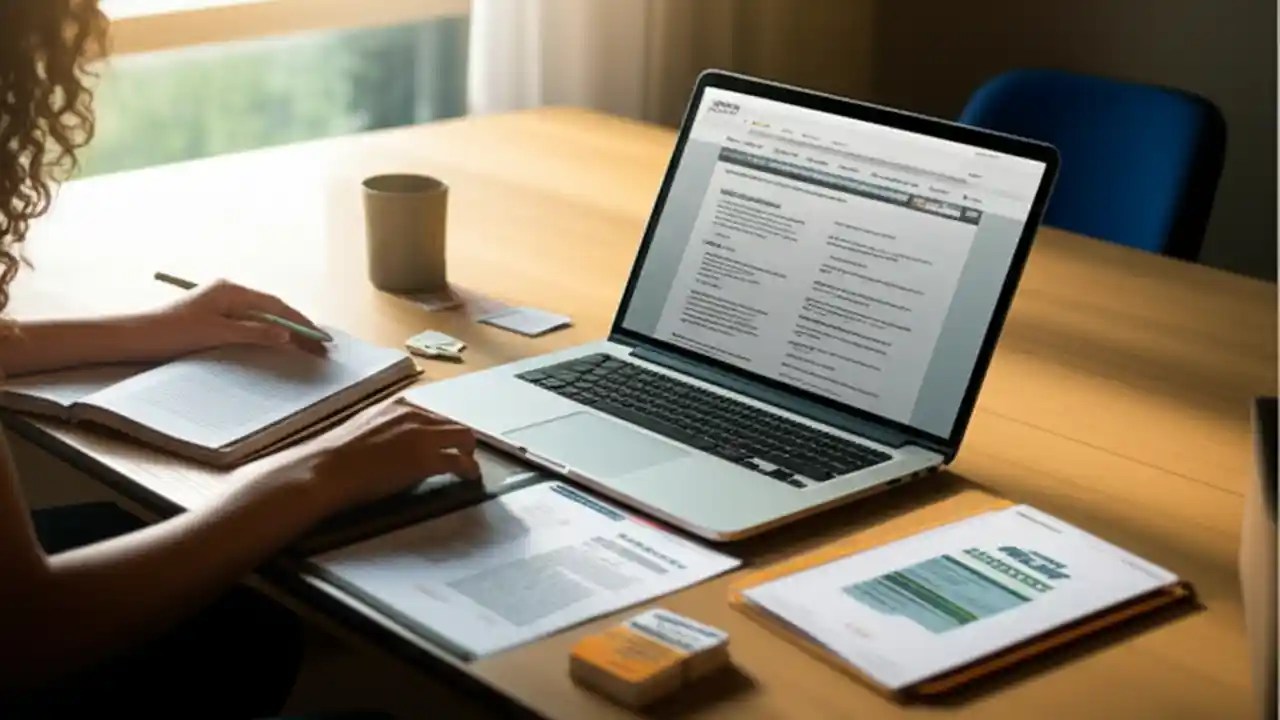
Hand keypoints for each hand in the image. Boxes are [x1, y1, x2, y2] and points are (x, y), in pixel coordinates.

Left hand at [144, 279, 325, 356]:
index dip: (301, 322)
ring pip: (262, 317)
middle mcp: (228, 292)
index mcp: (231, 291)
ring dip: (283, 331)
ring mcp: (220, 303)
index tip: (320, 338)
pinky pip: (249, 323)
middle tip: (318, 349)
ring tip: (304, 349)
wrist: (133, 337)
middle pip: (272, 309)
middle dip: (297, 328)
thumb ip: (253, 331)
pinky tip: (275, 345)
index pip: (276, 305)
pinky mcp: (212, 316)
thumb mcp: (216, 332)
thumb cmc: (171, 332)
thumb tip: (286, 333)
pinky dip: (267, 333)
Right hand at [248, 399, 481, 514]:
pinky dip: (469, 469)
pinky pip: (460, 462)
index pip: (431, 415)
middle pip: (452, 424)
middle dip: (459, 441)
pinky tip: (470, 477)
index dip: (441, 431)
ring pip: (463, 438)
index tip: (443, 442)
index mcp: (397, 406)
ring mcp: (422, 436)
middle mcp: (413, 415)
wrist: (326, 470)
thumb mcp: (364, 429)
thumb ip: (385, 430)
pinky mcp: (427, 459)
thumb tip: (395, 444)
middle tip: (462, 456)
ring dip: (468, 454)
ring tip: (469, 467)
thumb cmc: (335, 456)